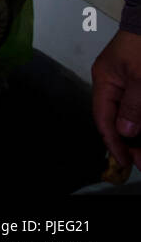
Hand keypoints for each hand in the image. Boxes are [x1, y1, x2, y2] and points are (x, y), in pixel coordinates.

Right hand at [91, 28, 140, 176]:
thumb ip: (134, 104)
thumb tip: (125, 130)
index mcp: (105, 80)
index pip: (103, 118)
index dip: (113, 142)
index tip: (126, 162)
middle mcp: (113, 83)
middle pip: (116, 119)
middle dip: (128, 141)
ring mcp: (127, 82)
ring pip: (129, 114)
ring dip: (138, 133)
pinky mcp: (139, 80)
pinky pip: (137, 106)